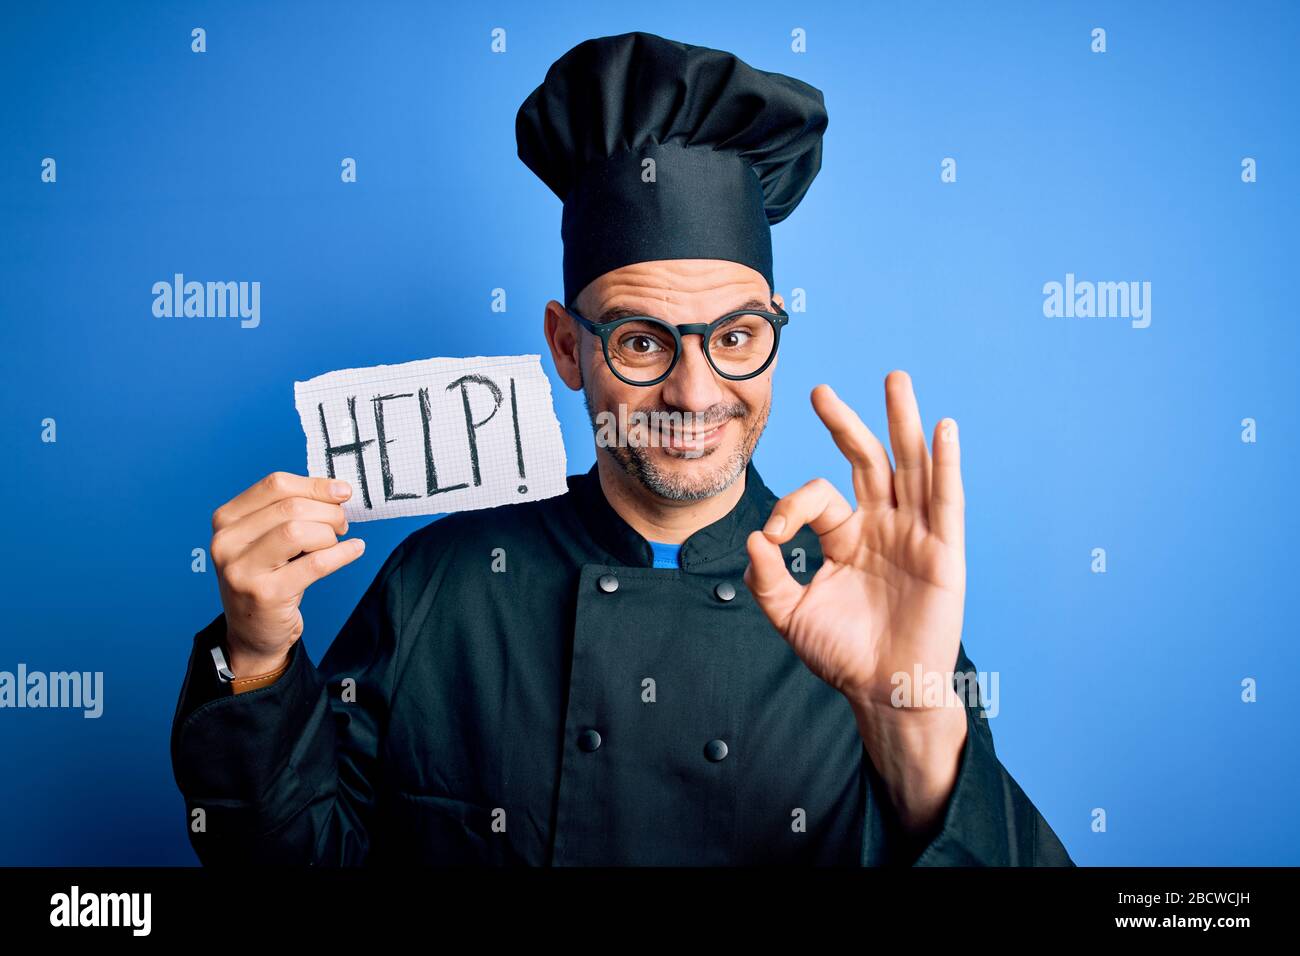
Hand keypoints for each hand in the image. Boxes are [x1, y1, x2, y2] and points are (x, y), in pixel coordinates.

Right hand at [210, 472, 364, 675]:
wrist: (252, 633)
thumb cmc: (267, 577)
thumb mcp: (266, 539)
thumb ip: (291, 511)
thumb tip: (337, 491)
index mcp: (226, 519)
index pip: (275, 485)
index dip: (315, 485)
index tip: (342, 492)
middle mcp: (226, 542)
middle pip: (291, 507)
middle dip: (328, 512)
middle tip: (342, 524)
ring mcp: (243, 570)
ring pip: (299, 531)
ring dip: (329, 534)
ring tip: (337, 542)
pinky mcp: (265, 594)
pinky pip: (315, 563)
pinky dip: (342, 553)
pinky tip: (354, 550)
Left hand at [744, 372, 967, 830]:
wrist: (883, 691)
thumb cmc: (842, 654)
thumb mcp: (791, 614)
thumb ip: (768, 577)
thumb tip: (754, 537)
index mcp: (846, 536)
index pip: (819, 496)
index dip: (792, 506)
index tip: (774, 534)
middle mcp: (882, 526)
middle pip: (868, 460)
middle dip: (847, 423)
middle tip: (822, 390)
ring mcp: (915, 535)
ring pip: (909, 467)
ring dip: (903, 423)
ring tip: (895, 380)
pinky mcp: (944, 552)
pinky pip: (946, 501)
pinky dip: (946, 464)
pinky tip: (943, 430)